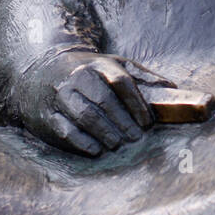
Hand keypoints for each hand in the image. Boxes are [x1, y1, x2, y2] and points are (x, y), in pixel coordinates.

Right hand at [20, 49, 176, 155]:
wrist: (42, 70)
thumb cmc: (88, 72)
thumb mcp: (113, 65)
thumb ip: (142, 77)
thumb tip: (172, 88)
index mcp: (98, 65)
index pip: (121, 82)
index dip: (137, 104)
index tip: (147, 122)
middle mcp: (77, 78)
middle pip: (104, 101)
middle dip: (123, 122)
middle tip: (135, 138)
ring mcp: (60, 95)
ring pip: (85, 116)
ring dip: (105, 133)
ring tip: (118, 143)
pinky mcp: (47, 114)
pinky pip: (66, 130)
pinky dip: (84, 142)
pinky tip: (97, 149)